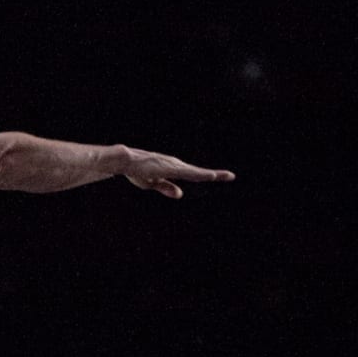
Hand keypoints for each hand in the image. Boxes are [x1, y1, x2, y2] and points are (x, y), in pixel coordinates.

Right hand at [115, 149, 234, 199]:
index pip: (192, 174)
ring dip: (212, 174)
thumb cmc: (136, 170)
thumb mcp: (152, 183)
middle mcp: (177, 165)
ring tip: (228, 176)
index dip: (205, 175)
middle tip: (231, 176)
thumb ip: (167, 188)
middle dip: (216, 174)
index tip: (218, 176)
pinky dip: (202, 174)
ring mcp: (175, 166)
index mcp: (172, 169)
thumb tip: (181, 194)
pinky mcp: (172, 168)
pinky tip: (213, 176)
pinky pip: (190, 173)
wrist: (126, 161)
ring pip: (197, 173)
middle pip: (198, 172)